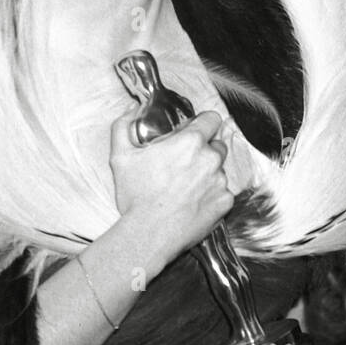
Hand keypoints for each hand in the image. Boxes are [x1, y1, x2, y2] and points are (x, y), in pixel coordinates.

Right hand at [108, 106, 234, 275]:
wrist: (148, 235)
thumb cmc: (135, 196)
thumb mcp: (120, 157)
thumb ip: (124, 126)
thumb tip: (132, 109)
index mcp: (191, 142)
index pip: (212, 119)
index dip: (203, 123)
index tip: (195, 131)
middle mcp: (211, 159)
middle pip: (217, 145)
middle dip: (204, 150)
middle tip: (184, 164)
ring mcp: (221, 181)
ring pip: (219, 170)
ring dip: (208, 174)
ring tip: (186, 188)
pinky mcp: (225, 202)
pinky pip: (223, 193)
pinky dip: (211, 196)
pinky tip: (193, 203)